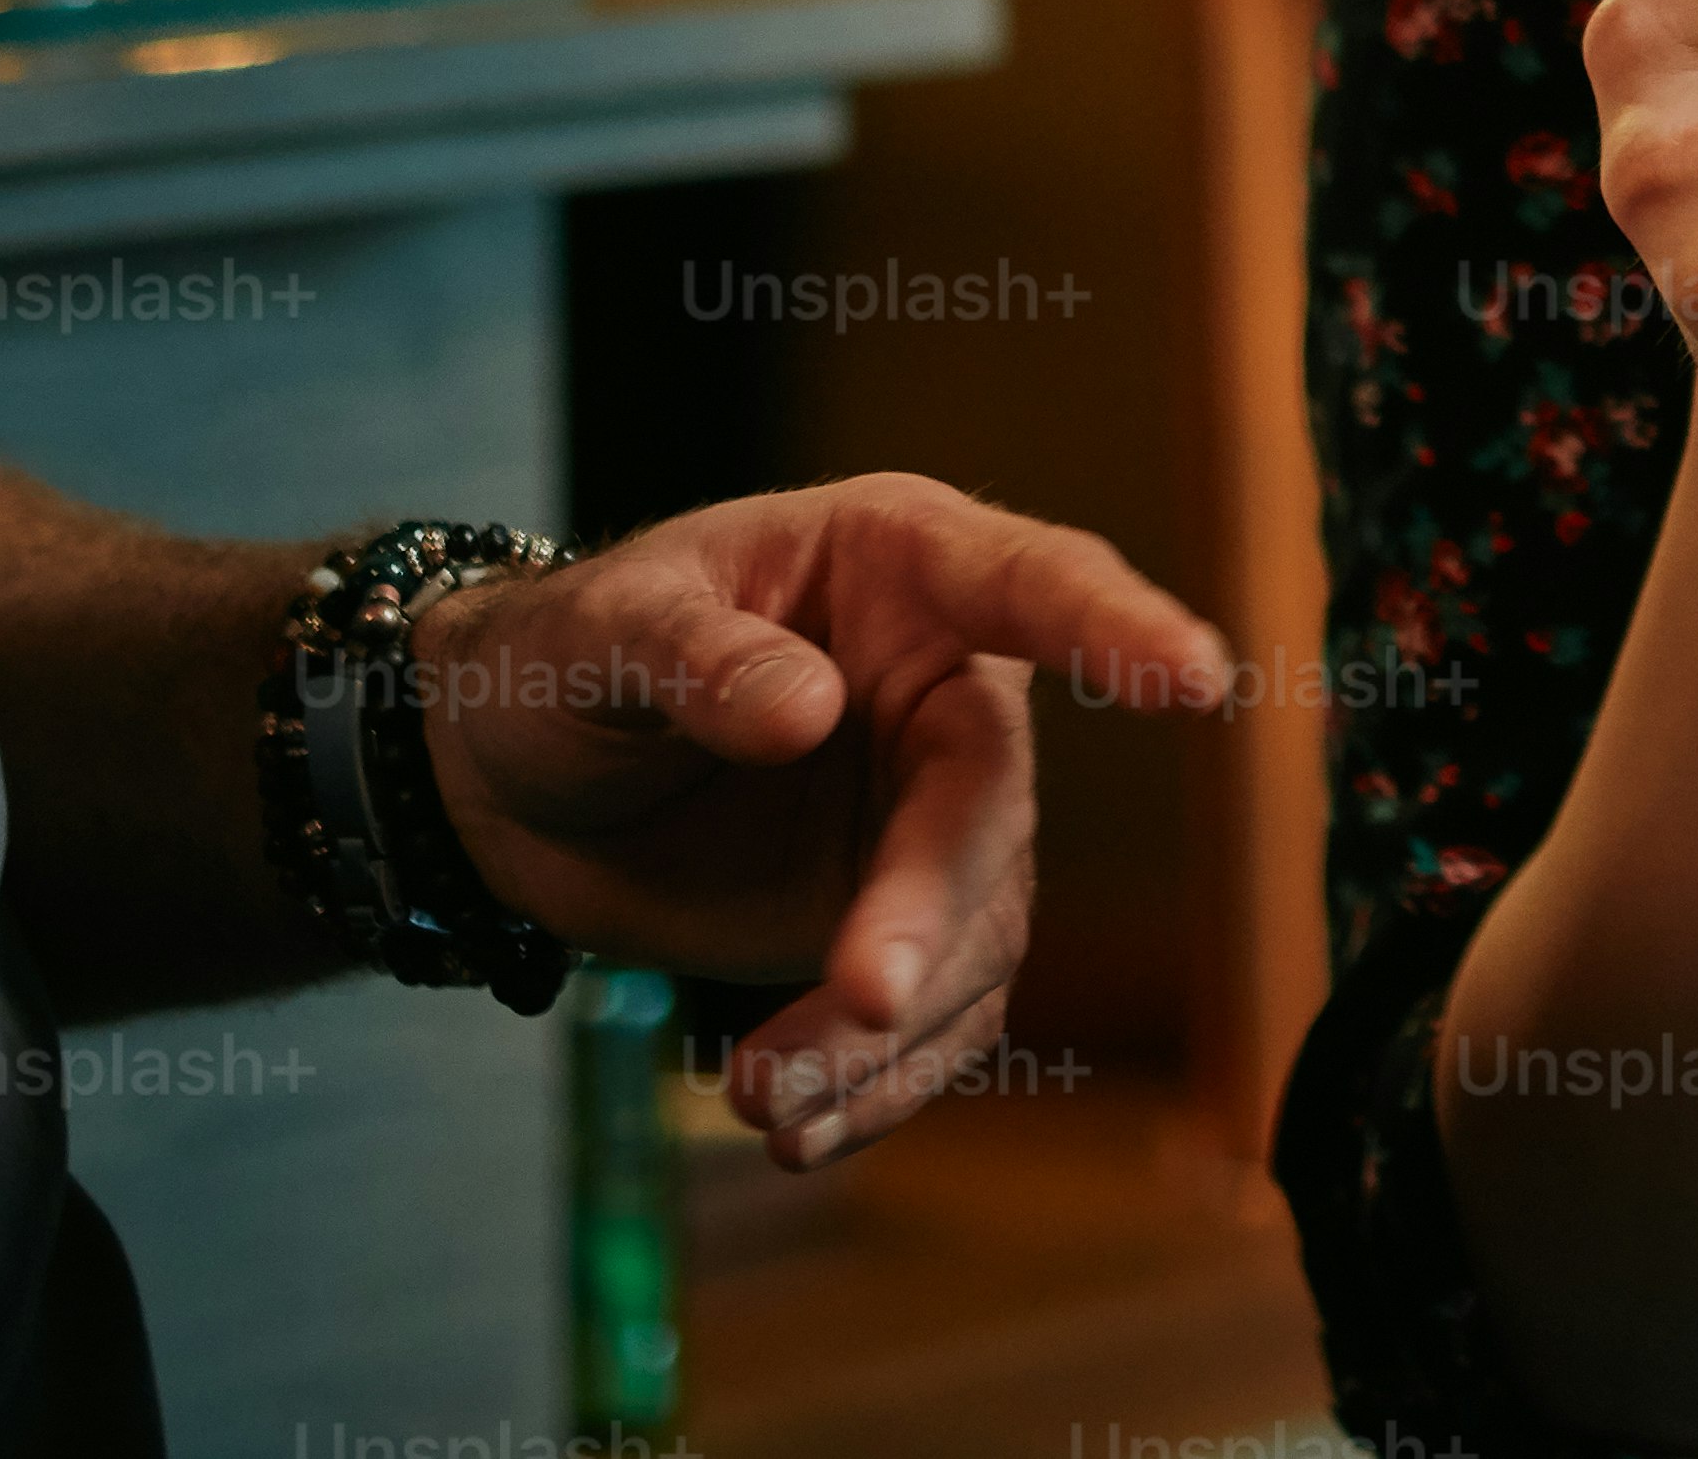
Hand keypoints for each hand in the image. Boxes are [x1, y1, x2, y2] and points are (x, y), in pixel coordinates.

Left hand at [402, 475, 1228, 1165]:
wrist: (505, 779)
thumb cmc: (563, 658)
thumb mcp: (598, 636)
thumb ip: (694, 659)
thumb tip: (810, 710)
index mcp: (900, 566)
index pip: (1033, 586)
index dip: (1118, 628)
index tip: (1191, 679)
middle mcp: (946, 687)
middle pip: (988, 804)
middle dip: (932, 909)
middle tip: (858, 997)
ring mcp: (930, 814)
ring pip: (973, 937)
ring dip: (885, 1032)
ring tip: (764, 1100)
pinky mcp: (902, 922)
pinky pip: (936, 1018)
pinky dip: (880, 1085)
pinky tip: (799, 1131)